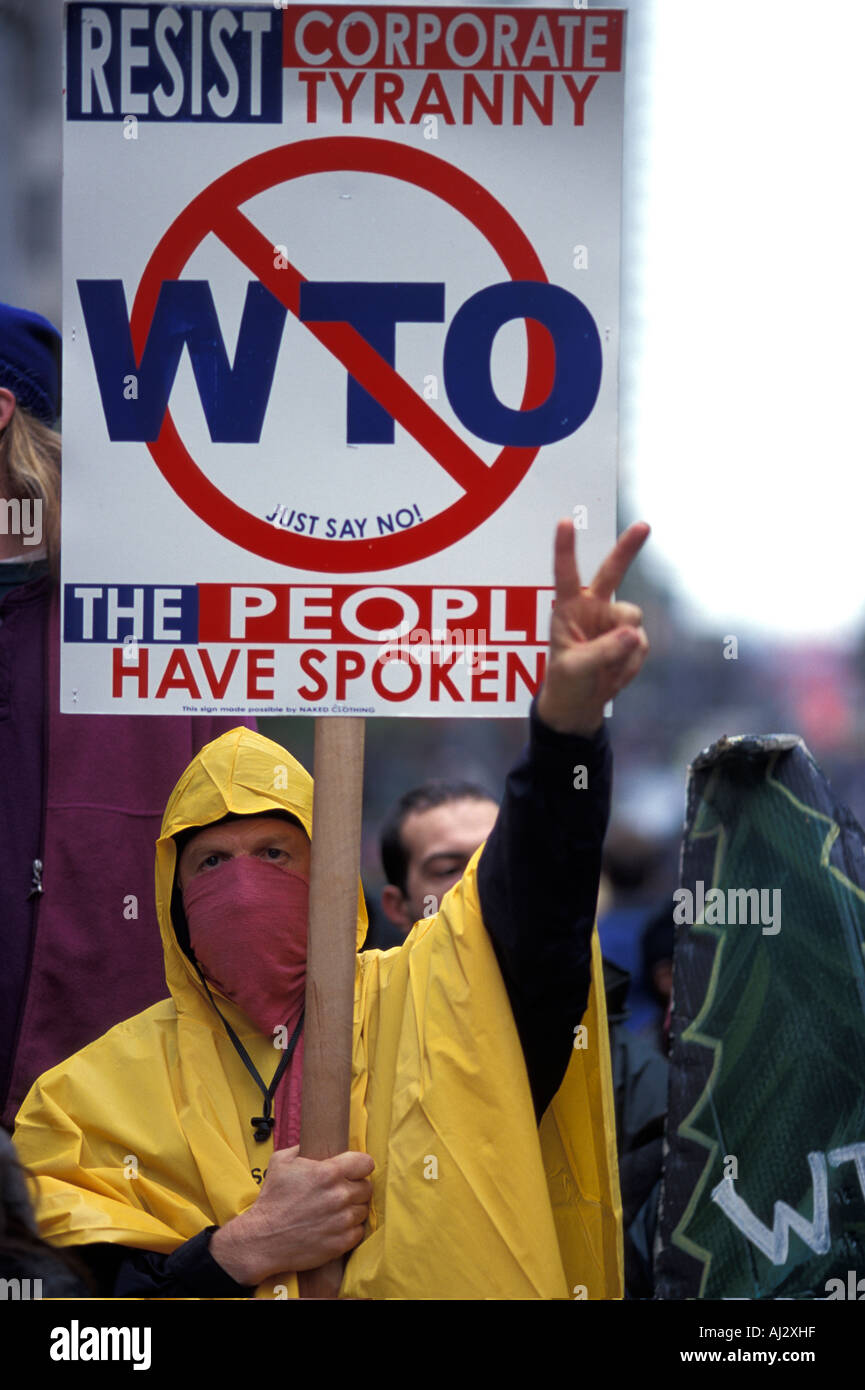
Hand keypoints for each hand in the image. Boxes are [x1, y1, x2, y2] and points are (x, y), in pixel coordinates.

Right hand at [209, 1146, 373, 1284]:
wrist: (263, 1238)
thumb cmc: (271, 1200)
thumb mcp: (280, 1162)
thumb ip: (301, 1148)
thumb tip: (313, 1143)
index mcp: (329, 1172)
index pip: (366, 1163)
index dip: (360, 1165)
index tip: (354, 1170)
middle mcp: (340, 1195)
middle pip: (367, 1187)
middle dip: (356, 1187)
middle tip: (341, 1192)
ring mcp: (342, 1221)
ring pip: (363, 1210)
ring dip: (353, 1209)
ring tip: (336, 1211)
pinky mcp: (341, 1243)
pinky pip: (358, 1231)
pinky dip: (350, 1229)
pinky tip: (334, 1226)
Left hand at [536, 519, 649, 736]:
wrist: (580, 704)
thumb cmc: (566, 681)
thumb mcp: (575, 669)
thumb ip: (602, 651)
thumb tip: (634, 635)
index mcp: (568, 608)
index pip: (566, 574)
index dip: (565, 549)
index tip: (564, 522)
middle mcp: (593, 607)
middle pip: (612, 571)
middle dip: (629, 548)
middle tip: (644, 526)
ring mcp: (614, 621)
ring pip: (633, 618)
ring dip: (623, 646)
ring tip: (604, 669)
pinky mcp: (632, 637)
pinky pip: (641, 644)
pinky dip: (631, 664)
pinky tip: (615, 674)